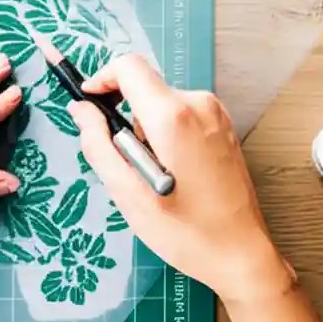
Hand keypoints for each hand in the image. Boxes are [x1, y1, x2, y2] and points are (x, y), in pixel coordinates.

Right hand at [69, 55, 293, 303]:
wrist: (241, 254)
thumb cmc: (187, 232)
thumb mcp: (128, 194)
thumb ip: (98, 144)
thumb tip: (81, 111)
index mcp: (174, 117)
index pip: (128, 67)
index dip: (101, 80)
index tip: (88, 104)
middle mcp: (200, 105)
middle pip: (145, 88)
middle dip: (126, 118)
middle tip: (128, 166)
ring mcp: (217, 115)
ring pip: (162, 105)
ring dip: (147, 132)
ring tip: (156, 178)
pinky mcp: (224, 128)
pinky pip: (182, 117)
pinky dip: (167, 136)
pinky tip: (174, 175)